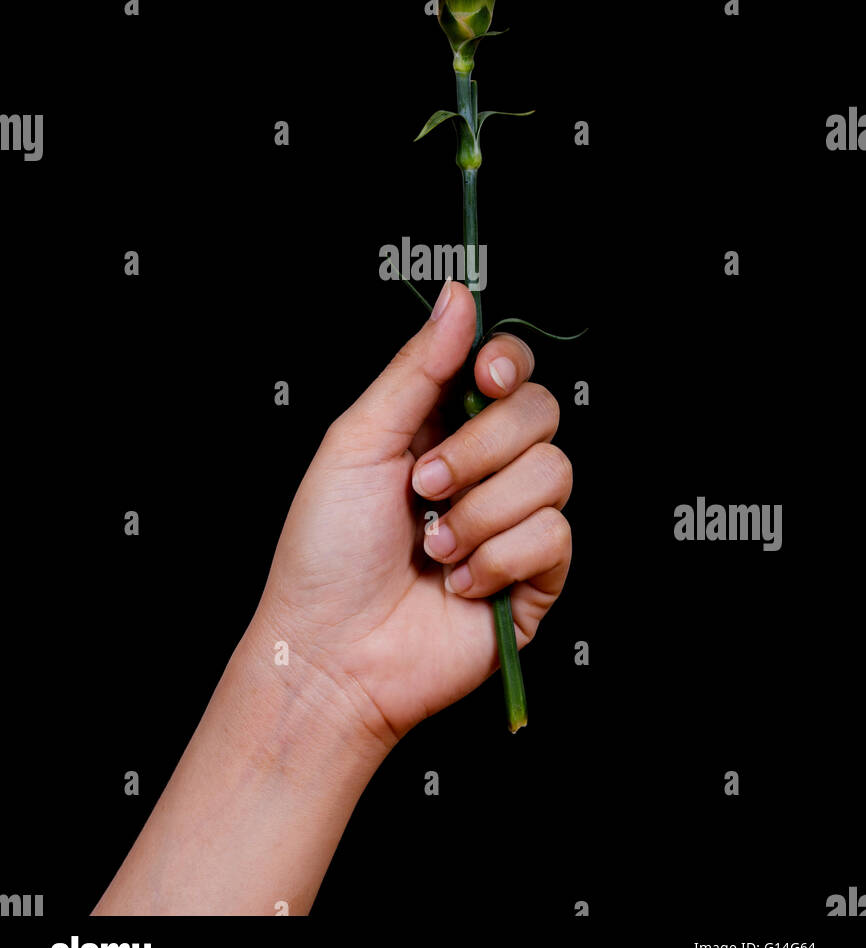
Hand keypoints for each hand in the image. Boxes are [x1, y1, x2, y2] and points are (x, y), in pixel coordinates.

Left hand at [255, 277, 572, 747]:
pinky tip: (456, 582)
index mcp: (442, 428)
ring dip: (480, 512)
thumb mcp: (359, 440)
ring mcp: (514, 524)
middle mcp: (486, 470)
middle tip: (423, 484)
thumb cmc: (326, 550)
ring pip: (553, 474)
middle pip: (541, 413)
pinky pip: (554, 537)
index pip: (509, 370)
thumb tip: (459, 296)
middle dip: (480, 448)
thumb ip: (417, 367)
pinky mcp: (535, 579)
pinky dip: (496, 559)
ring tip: (432, 544)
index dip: (508, 364)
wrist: (329, 651)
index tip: (484, 376)